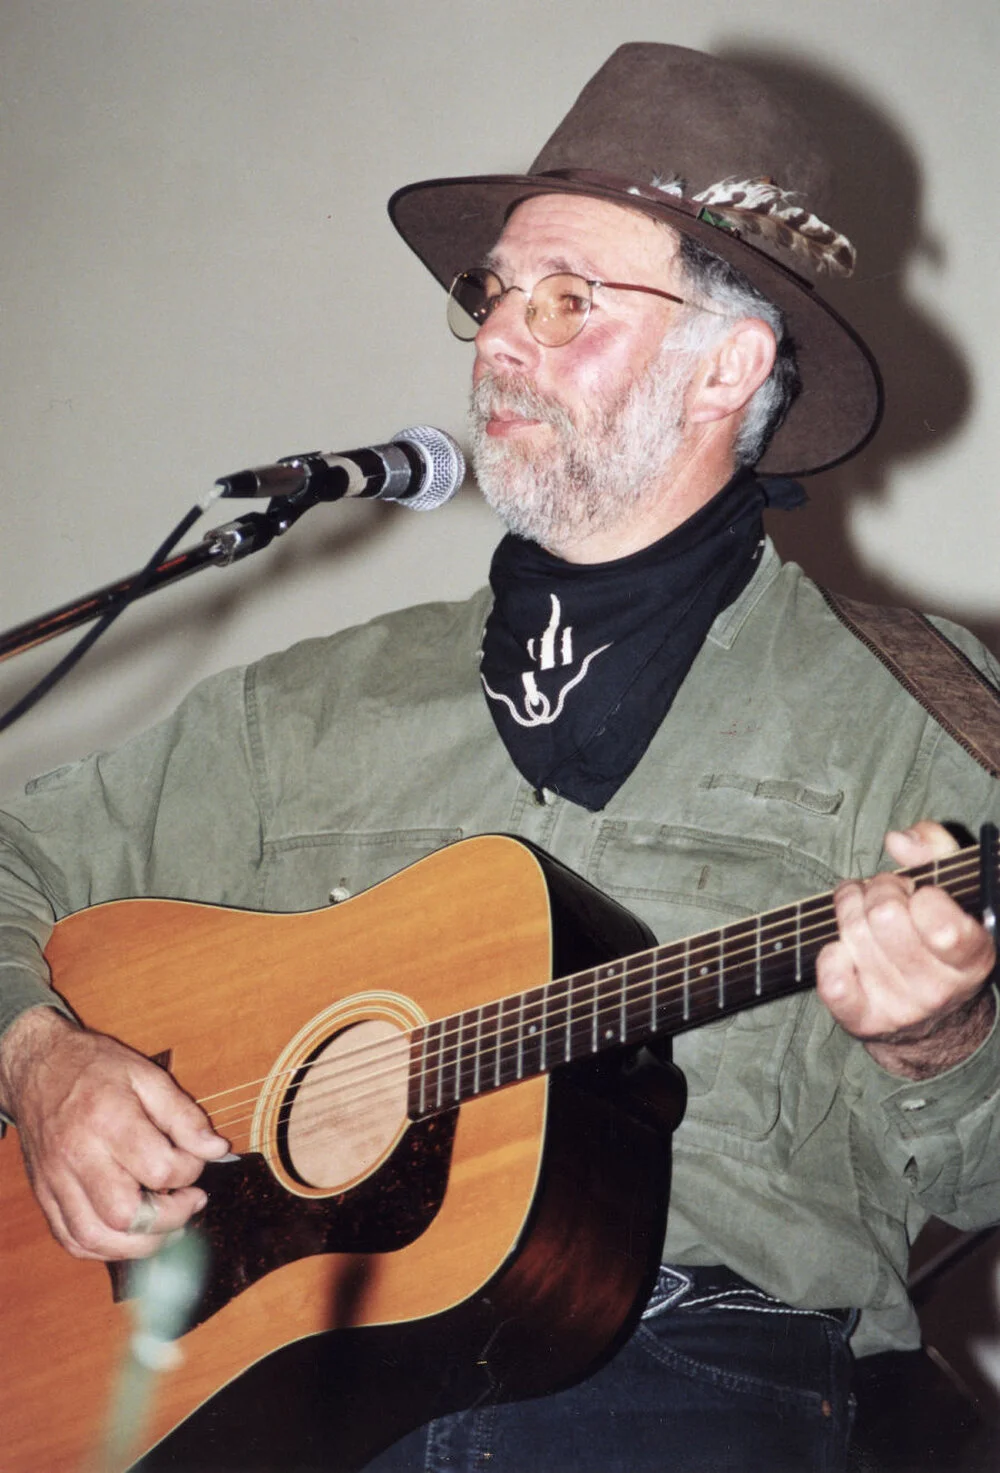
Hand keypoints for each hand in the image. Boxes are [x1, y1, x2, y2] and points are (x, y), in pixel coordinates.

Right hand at [0, 1006, 229, 1259]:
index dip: (191, 1172)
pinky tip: (130, 1236)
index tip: (197, 1161)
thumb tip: (217, 1150)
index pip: (159, 1169)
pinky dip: (105, 1249)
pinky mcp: (45, 1196)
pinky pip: (72, 1240)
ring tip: (168, 1229)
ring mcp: (56, 1180)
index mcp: (109, 1119)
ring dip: (140, 1246)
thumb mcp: (147, 1075)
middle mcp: (78, 1155)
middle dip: (169, 1219)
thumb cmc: (96, 1069)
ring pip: (95, 1238)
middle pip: (125, 1214)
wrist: (38, 1068)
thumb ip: (184, 1115)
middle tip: (190, 1202)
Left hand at [816, 822, 995, 1077]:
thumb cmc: (938, 933)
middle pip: (885, 917)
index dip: (923, 896)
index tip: (921, 894)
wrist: (933, 1016)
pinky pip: (832, 980)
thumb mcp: (956, 888)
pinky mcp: (863, 1020)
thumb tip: (896, 840)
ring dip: (849, 909)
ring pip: (853, 935)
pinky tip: (843, 945)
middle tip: (885, 894)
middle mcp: (939, 989)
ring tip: (861, 909)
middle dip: (879, 890)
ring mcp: (900, 1008)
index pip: (943, 928)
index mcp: (972, 957)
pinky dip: (830, 953)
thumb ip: (935, 849)